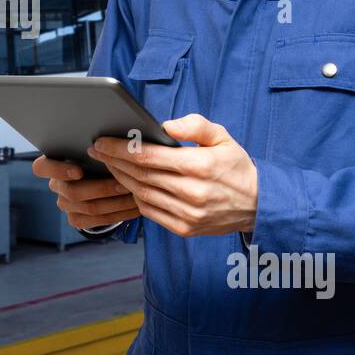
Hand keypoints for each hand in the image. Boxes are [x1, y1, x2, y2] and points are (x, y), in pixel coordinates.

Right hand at [32, 154, 139, 230]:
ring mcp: (65, 204)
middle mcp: (55, 185)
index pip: (41, 168)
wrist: (96, 179)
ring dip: (116, 202)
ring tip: (135, 194)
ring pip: (89, 207)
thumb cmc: (94, 157)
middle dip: (102, 188)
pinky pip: (98, 221)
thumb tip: (113, 142)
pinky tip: (135, 208)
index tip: (79, 171)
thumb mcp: (91, 150)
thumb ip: (96, 147)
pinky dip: (119, 214)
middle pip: (73, 192)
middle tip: (123, 183)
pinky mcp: (76, 220)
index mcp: (51, 164)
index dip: (59, 171)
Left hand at [87, 112, 257, 236]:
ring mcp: (187, 214)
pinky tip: (128, 185)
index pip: (149, 156)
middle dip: (114, 161)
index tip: (102, 141)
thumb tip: (165, 125)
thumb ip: (194, 126)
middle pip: (140, 175)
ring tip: (109, 165)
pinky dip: (136, 197)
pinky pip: (150, 212)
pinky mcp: (184, 229)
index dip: (120, 148)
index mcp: (200, 166)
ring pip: (141, 194)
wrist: (258, 205)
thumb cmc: (236, 166)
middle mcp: (192, 192)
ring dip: (120, 179)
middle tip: (97, 150)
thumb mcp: (222, 137)